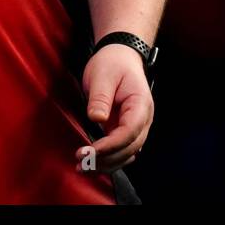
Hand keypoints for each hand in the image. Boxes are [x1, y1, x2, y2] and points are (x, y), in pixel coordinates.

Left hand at [77, 42, 153, 172]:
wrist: (119, 57)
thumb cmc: (111, 64)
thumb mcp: (102, 76)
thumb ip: (100, 98)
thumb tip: (97, 119)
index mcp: (140, 105)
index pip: (129, 132)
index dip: (111, 145)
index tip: (90, 151)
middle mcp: (143, 120)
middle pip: (130, 148)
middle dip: (107, 159)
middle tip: (81, 164)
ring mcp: (136, 126)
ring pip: (127, 153)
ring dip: (107, 163)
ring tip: (82, 168)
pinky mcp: (125, 128)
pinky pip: (121, 149)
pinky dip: (109, 158)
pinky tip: (92, 162)